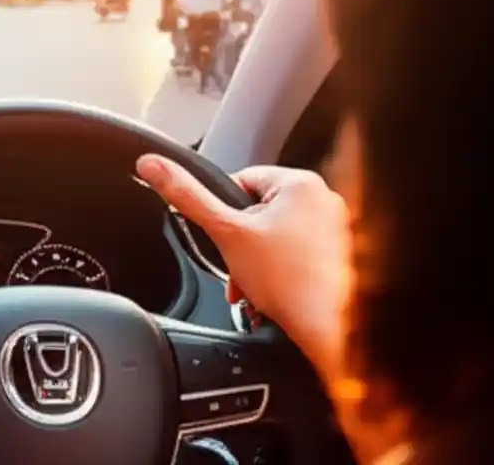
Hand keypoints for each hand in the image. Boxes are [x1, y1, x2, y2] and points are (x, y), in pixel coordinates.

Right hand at [135, 155, 351, 377]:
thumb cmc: (289, 282)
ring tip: (254, 287)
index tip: (226, 237)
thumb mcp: (225, 232)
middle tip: (237, 268)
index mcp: (300, 183)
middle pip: (259, 212)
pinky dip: (280, 272)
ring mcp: (337, 229)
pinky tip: (273, 293)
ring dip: (255, 262)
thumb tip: (153, 165)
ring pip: (276, 236)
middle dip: (239, 245)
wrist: (330, 329)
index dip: (224, 212)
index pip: (242, 181)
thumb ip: (188, 197)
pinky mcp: (340, 256)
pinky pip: (297, 253)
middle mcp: (325, 200)